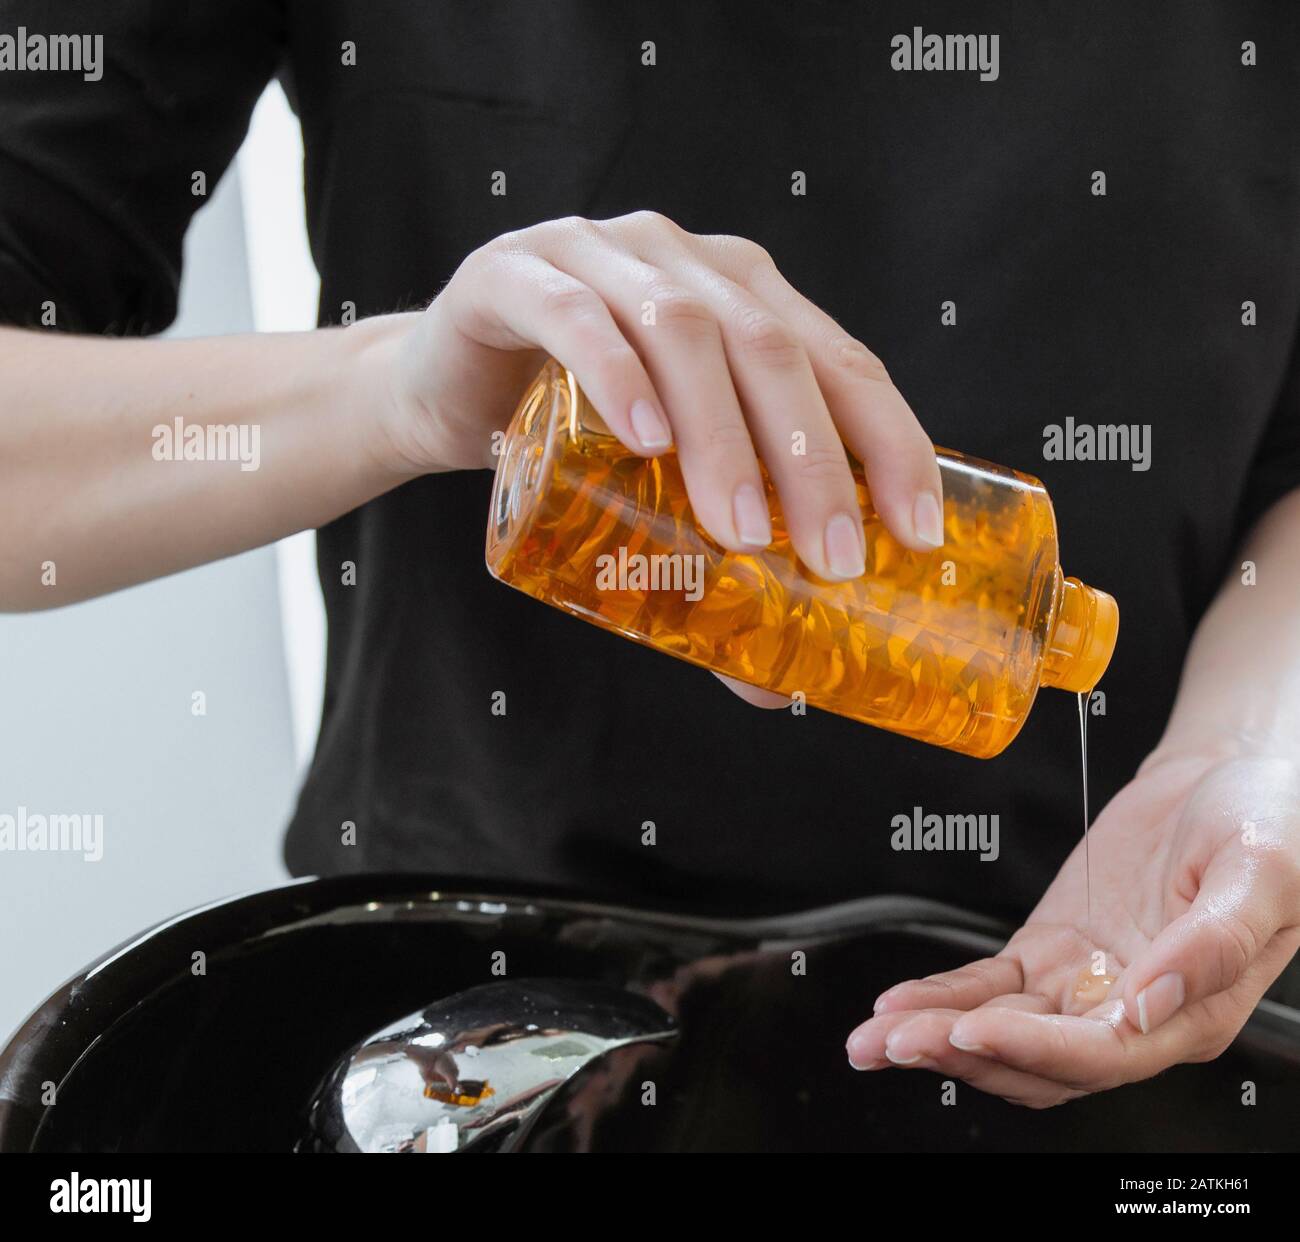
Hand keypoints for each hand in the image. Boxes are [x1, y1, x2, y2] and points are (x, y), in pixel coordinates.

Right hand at [378, 211, 943, 583]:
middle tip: (832, 559)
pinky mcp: (516, 274)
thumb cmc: (569, 437)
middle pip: (771, 348)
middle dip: (812, 458)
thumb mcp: (658, 485)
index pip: (841, 360)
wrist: (443, 390)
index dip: (890, 442)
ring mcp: (600, 254)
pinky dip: (619, 374)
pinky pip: (578, 315)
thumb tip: (776, 681)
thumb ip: (715, 557)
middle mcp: (685, 261)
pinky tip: (645, 437)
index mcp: (745, 296)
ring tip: (739, 529)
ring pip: (685, 331)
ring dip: (722, 432)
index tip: (917, 533)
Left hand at [845, 749, 1299, 1106]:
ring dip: (937, 1036)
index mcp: (1189, 1011)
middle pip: (1036, 1058)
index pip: (1100, 1054)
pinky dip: (944, 994)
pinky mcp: (1053, 950)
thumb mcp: (1260, 874)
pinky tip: (901, 1002)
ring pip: (1002, 1029)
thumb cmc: (1269, 823)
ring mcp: (1086, 983)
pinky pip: (991, 984)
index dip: (1033, 1050)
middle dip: (962, 1054)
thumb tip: (1147, 1003)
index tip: (973, 1033)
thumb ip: (1213, 945)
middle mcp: (1131, 1012)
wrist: (1230, 775)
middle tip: (894, 1043)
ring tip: (873, 1038)